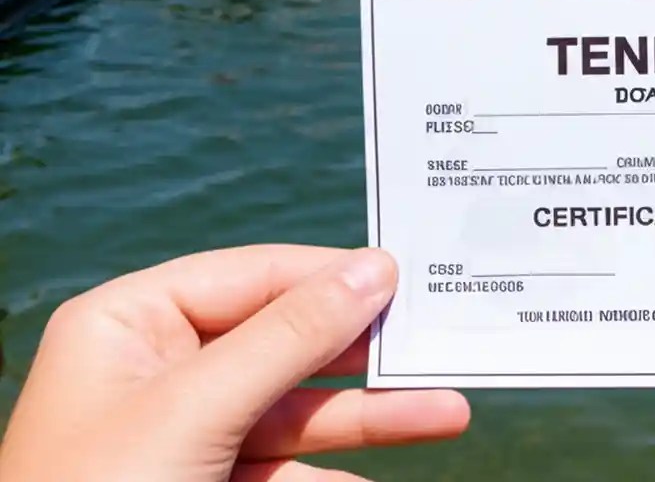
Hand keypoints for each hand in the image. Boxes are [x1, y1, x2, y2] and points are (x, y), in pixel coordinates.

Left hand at [0, 245, 468, 480]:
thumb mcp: (197, 409)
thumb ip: (291, 336)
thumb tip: (372, 270)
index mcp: (130, 325)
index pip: (251, 276)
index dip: (329, 275)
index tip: (406, 277)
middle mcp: (159, 372)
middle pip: (285, 343)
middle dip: (363, 355)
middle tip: (437, 343)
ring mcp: (186, 436)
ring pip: (298, 412)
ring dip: (372, 417)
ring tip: (447, 413)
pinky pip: (287, 470)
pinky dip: (334, 477)